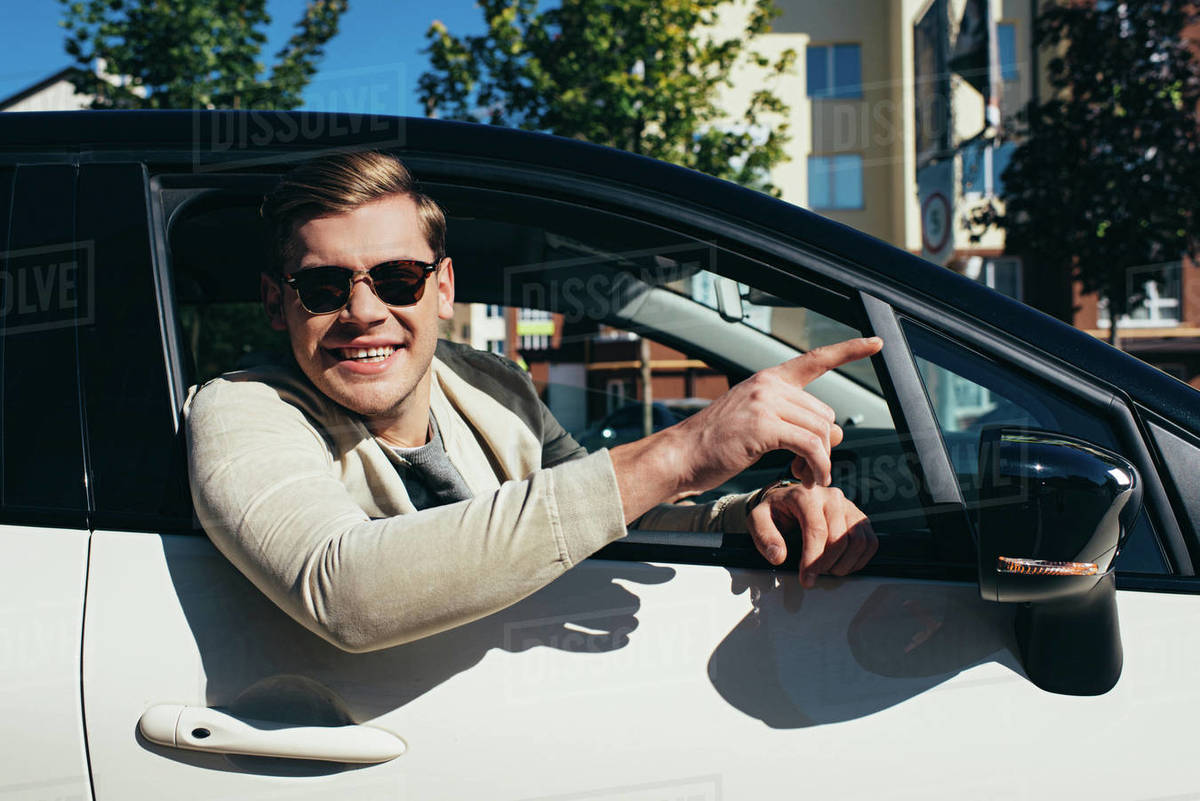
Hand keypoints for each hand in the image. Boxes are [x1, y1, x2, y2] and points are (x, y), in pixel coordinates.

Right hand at [669, 337, 882, 492]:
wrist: (680, 456)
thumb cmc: (715, 445)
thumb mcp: (757, 425)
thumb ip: (794, 422)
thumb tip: (836, 434)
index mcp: (767, 380)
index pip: (815, 359)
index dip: (849, 350)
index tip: (875, 342)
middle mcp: (768, 385)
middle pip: (824, 412)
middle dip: (823, 444)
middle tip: (806, 467)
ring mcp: (765, 403)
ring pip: (821, 431)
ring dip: (821, 461)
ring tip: (805, 475)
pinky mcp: (763, 427)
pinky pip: (810, 447)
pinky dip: (816, 467)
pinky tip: (806, 478)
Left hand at [748, 483, 876, 587]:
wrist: (787, 500)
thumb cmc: (774, 511)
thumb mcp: (758, 519)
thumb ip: (764, 536)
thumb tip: (778, 557)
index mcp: (806, 495)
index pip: (816, 530)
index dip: (813, 559)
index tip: (806, 579)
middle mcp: (831, 497)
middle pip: (839, 537)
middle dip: (827, 564)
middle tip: (814, 576)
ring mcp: (848, 506)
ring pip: (858, 541)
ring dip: (844, 564)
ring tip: (827, 571)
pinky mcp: (859, 517)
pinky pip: (869, 542)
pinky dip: (859, 560)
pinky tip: (842, 565)